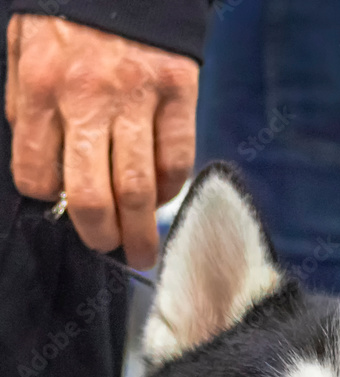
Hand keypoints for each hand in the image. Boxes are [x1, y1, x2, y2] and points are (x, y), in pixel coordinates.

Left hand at [6, 15, 198, 267]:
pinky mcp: (178, 92)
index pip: (37, 175)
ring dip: (140, 232)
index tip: (60, 203)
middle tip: (108, 250)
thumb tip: (43, 162)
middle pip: (93, 196)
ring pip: (139, 189)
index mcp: (41, 87)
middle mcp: (88, 99)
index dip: (47, 198)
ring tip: (141, 253)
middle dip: (99, 236)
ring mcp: (138, 97)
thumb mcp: (25, 45)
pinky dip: (170, 188)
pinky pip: (176, 159)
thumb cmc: (68, 11)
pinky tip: (162, 196)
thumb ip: (27, 103)